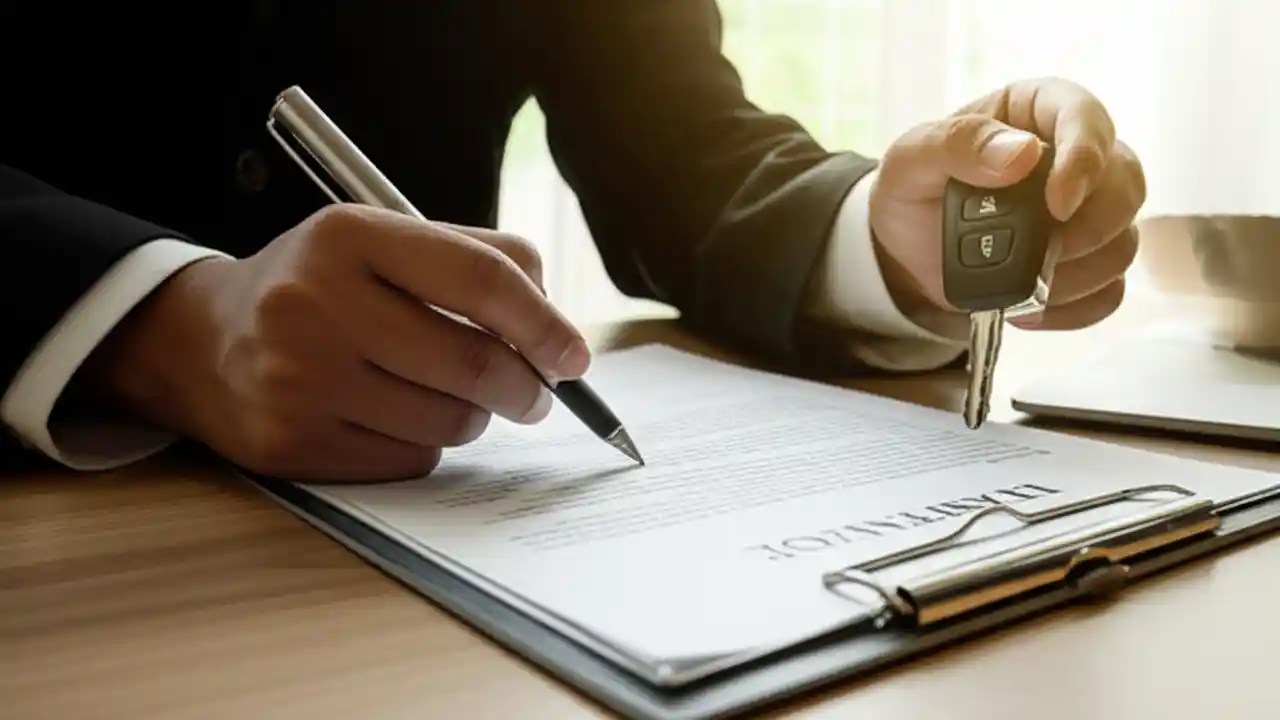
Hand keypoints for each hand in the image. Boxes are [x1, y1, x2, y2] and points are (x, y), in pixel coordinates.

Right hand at [86, 204, 588, 480]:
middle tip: (536, 393)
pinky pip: (411, 461)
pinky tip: (395, 418)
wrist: (204, 343)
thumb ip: (476, 260)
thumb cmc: (322, 288)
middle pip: (475, 363)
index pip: (481, 279)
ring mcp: (298, 379)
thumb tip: (555, 323)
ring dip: (474, 416)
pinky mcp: (291, 444)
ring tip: (450, 395)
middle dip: (527, 387)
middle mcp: (316, 304)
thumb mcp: (383, 243)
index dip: (544, 323)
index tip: (575, 356)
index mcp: (350, 237)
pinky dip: (426, 445)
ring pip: (450, 422)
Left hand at [868, 77, 1145, 337]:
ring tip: (1019, 282)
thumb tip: (1023, 154)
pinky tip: (1029, 305)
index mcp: (1037, 112)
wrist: (909, 255)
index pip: (1086, 118)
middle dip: (1089, 230)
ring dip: (1074, 276)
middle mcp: (1076, 156)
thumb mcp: (910, 160)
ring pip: (1123, 244)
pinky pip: (1109, 293)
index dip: (1085, 161)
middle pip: (1127, 185)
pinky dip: (1071, 308)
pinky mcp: (1090, 263)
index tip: (1057, 205)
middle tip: (1040, 255)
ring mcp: (1091, 212)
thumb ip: (956, 144)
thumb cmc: (914, 193)